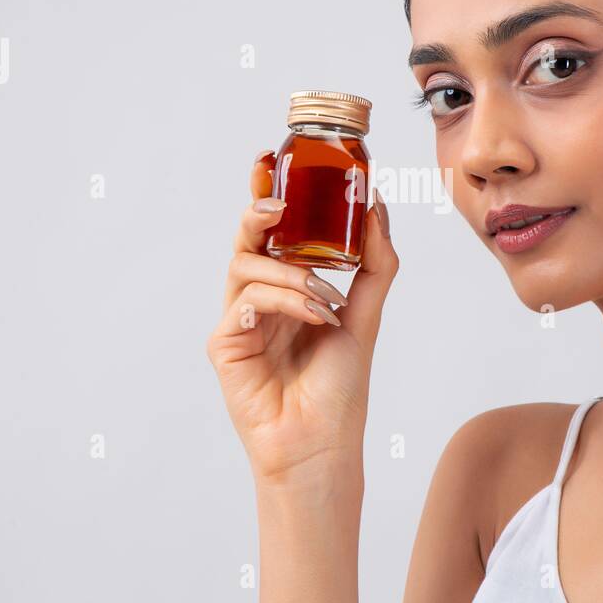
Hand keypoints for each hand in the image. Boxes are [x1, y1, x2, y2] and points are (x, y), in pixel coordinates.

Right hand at [206, 150, 398, 486]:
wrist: (324, 443)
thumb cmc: (340, 387)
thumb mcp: (366, 314)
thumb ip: (374, 261)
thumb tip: (377, 206)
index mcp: (287, 286)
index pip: (273, 229)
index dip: (267, 192)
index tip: (271, 160)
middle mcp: (259, 297)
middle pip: (246, 237)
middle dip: (259, 210)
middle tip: (279, 202)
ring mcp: (238, 319)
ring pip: (246, 265)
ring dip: (290, 273)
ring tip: (324, 297)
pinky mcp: (224, 343)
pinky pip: (246, 301)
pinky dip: (283, 301)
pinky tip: (314, 317)